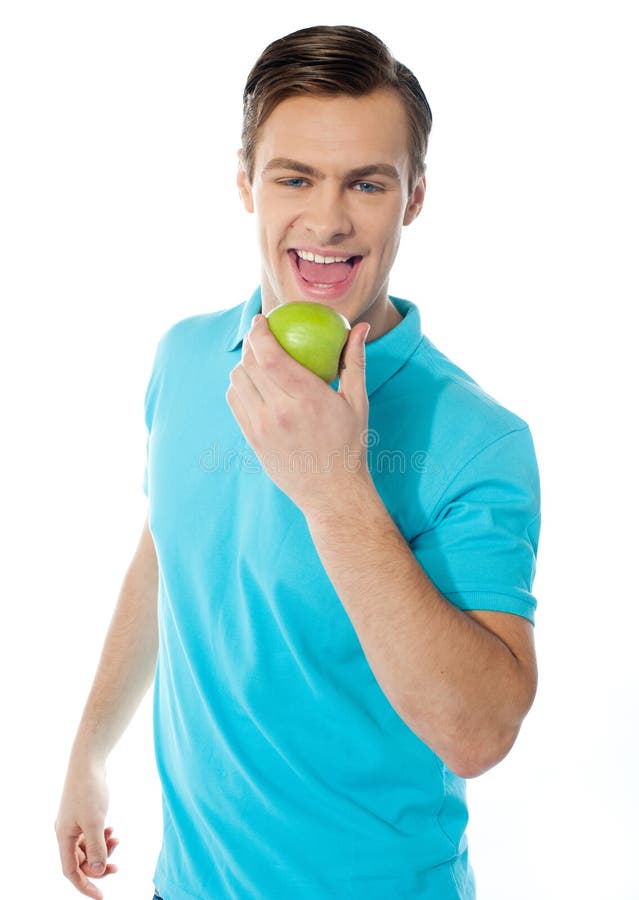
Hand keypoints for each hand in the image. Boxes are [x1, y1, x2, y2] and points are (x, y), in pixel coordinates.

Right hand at [55, 758, 117, 898]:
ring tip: (117, 841)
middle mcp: (66, 832)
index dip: (85, 885)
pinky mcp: (83, 815)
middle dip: (98, 866)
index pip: (71, 871)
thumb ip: (97, 847)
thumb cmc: (89, 790)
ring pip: (88, 848)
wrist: (88, 761)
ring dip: (103, 849)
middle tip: (117, 867)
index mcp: (64, 837)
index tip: (101, 896)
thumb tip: (98, 871)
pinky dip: (103, 837)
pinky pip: (91, 835)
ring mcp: (74, 823)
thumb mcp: (96, 821)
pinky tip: (113, 832)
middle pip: (81, 861)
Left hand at [226, 314, 372, 516]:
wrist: (332, 493)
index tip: (261, 319)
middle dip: (250, 343)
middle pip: (250, 365)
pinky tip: (252, 383)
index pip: (271, 356)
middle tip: (258, 335)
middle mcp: (280, 413)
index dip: (259, 333)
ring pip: (237, 382)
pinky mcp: (252, 440)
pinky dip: (239, 387)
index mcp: (308, 399)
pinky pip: (235, 402)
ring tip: (257, 360)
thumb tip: (359, 328)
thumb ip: (355, 362)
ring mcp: (262, 428)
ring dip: (243, 365)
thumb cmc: (349, 445)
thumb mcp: (357, 403)